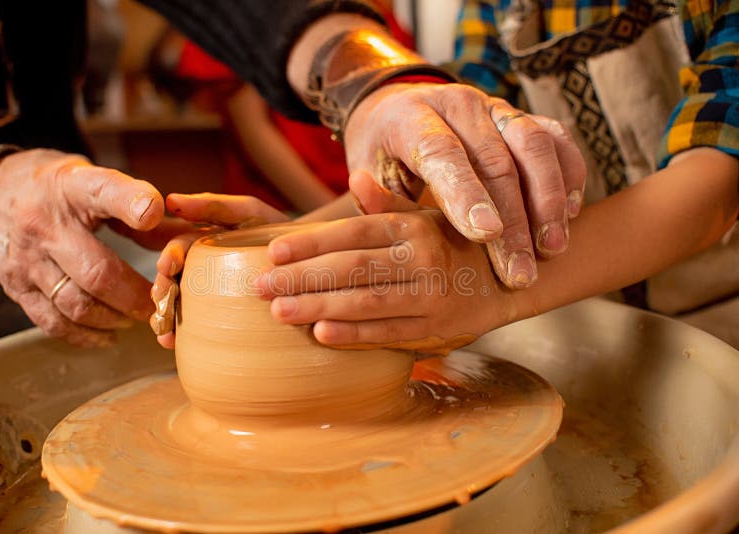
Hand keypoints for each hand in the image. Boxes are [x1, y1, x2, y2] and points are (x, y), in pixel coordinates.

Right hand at [0, 149, 165, 346]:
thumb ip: (136, 208)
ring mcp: (26, 259)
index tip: (153, 213)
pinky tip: (108, 335)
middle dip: (136, 296)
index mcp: (71, 187)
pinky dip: (85, 335)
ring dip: (115, 318)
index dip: (131, 202)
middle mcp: (45, 224)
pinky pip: (52, 321)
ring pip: (76, 304)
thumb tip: (182, 237)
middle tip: (162, 304)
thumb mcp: (92, 180)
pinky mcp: (14, 287)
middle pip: (96, 272)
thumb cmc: (57, 189)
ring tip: (138, 317)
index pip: (102, 191)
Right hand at [151, 192, 288, 348]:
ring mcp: (210, 295)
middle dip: (162, 290)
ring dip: (165, 316)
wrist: (314, 263)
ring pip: (178, 305)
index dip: (169, 257)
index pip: (178, 250)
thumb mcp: (249, 213)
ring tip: (164, 329)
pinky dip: (180, 334)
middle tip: (161, 300)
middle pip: (172, 280)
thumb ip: (215, 205)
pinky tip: (172, 342)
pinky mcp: (222, 319)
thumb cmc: (279, 233)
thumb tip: (171, 201)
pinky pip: (195, 328)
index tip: (167, 266)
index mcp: (204, 243)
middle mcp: (202, 269)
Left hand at [254, 203, 515, 355]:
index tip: (273, 252)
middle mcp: (423, 259)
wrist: (514, 279)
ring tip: (278, 312)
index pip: (354, 233)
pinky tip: (320, 334)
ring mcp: (431, 297)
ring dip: (318, 308)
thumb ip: (388, 204)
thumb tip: (356, 177)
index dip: (312, 243)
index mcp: (414, 226)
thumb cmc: (456, 243)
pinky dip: (354, 336)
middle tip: (260, 286)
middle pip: (352, 269)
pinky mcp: (437, 330)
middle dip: (302, 278)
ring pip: (365, 302)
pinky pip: (389, 333)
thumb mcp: (427, 216)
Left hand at [344, 83, 585, 288]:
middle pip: (496, 160)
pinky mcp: (521, 116)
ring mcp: (495, 107)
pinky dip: (569, 174)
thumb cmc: (383, 153)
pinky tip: (570, 215)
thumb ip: (379, 198)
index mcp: (413, 117)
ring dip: (549, 200)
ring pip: (534, 144)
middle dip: (514, 221)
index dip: (466, 193)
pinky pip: (556, 138)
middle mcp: (459, 105)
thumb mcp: (369, 172)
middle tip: (520, 273)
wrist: (400, 109)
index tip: (486, 235)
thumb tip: (377, 209)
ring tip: (552, 249)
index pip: (443, 153)